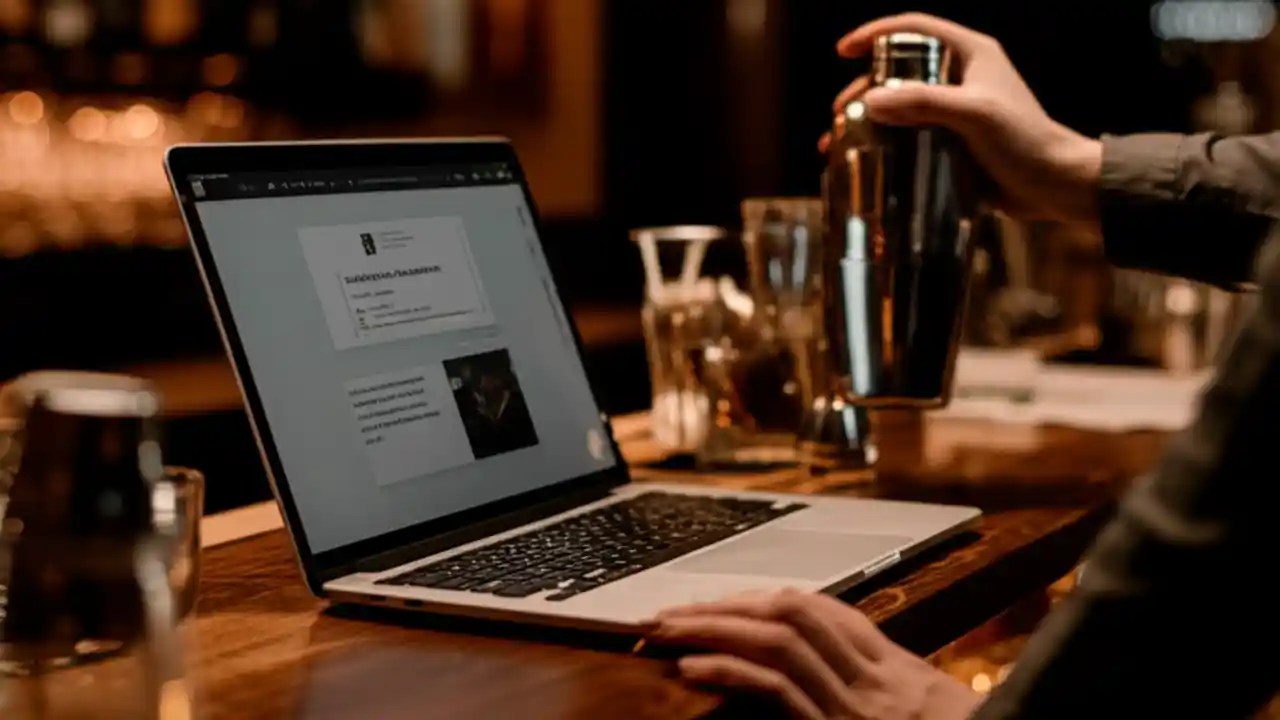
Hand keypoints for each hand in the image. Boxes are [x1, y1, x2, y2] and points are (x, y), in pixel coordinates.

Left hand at [647, 589, 982, 719]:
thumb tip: (843, 681)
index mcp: (899, 671)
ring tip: (667, 628)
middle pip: (792, 612)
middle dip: (728, 604)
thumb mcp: (936, 717)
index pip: (826, 613)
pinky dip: (730, 672)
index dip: (766, 600)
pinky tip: (694, 667)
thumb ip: (894, 695)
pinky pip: (779, 690)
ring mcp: (858, 707)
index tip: (722, 602)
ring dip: (714, 626)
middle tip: (673, 608)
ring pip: (779, 638)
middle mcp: (877, 680)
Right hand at [825, 13, 1101, 225]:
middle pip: (899, 70)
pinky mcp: (953, 142)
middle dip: (863, 88)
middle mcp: (961, 77)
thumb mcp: (974, 114)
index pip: (915, 28)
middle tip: (840, 110)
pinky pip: (910, 135)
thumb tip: (870, 101)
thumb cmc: (1023, 141)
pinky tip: (864, 160)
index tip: (844, 50)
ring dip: (868, 120)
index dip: (876, 33)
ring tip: (840, 140)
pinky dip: (884, 144)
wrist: (1053, 184)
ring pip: (900, 106)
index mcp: (971, 54)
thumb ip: (923, 103)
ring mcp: (956, 111)